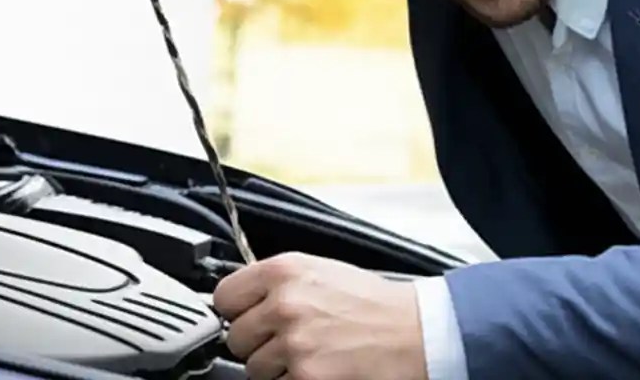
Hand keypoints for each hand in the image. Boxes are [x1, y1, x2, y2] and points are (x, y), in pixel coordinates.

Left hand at [213, 252, 427, 379]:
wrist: (415, 334)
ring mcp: (294, 344)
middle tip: (290, 339)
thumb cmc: (375, 305)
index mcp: (285, 271)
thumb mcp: (322, 272)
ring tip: (312, 354)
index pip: (224, 296)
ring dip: (277, 368)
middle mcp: (285, 305)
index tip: (248, 316)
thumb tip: (243, 299)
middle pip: (236, 337)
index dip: (237, 310)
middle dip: (258, 343)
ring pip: (254, 369)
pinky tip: (320, 370)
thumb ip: (279, 283)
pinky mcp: (306, 378)